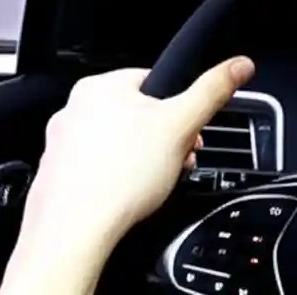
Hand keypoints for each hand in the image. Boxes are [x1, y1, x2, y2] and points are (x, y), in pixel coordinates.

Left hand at [0, 57, 254, 294]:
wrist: (75, 231)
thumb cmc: (121, 177)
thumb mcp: (182, 124)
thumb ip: (213, 90)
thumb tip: (239, 65)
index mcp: (100, 87)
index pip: (154, 82)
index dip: (180, 108)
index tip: (188, 132)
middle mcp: (73, 110)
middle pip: (137, 114)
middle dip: (163, 138)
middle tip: (176, 160)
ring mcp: (61, 143)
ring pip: (118, 141)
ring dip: (142, 158)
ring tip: (153, 181)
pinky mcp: (58, 173)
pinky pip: (98, 166)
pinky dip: (117, 177)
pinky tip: (128, 193)